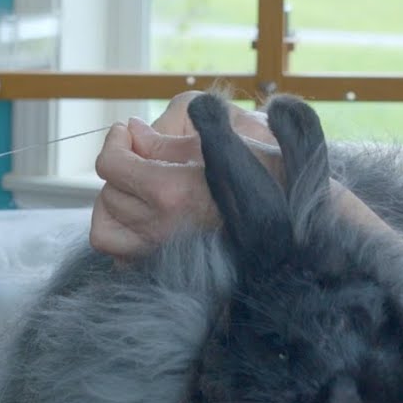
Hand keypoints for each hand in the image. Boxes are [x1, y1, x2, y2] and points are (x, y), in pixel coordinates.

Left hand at [90, 91, 283, 258]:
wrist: (297, 229)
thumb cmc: (269, 181)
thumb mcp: (221, 147)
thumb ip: (166, 142)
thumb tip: (133, 131)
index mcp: (171, 191)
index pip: (111, 164)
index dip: (115, 141)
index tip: (128, 133)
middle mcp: (160, 227)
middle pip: (108, 192)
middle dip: (119, 168)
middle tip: (139, 156)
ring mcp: (161, 254)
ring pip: (105, 229)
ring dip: (113, 205)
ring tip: (134, 189)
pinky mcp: (166, 271)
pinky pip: (121, 259)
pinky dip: (123, 239)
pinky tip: (142, 221)